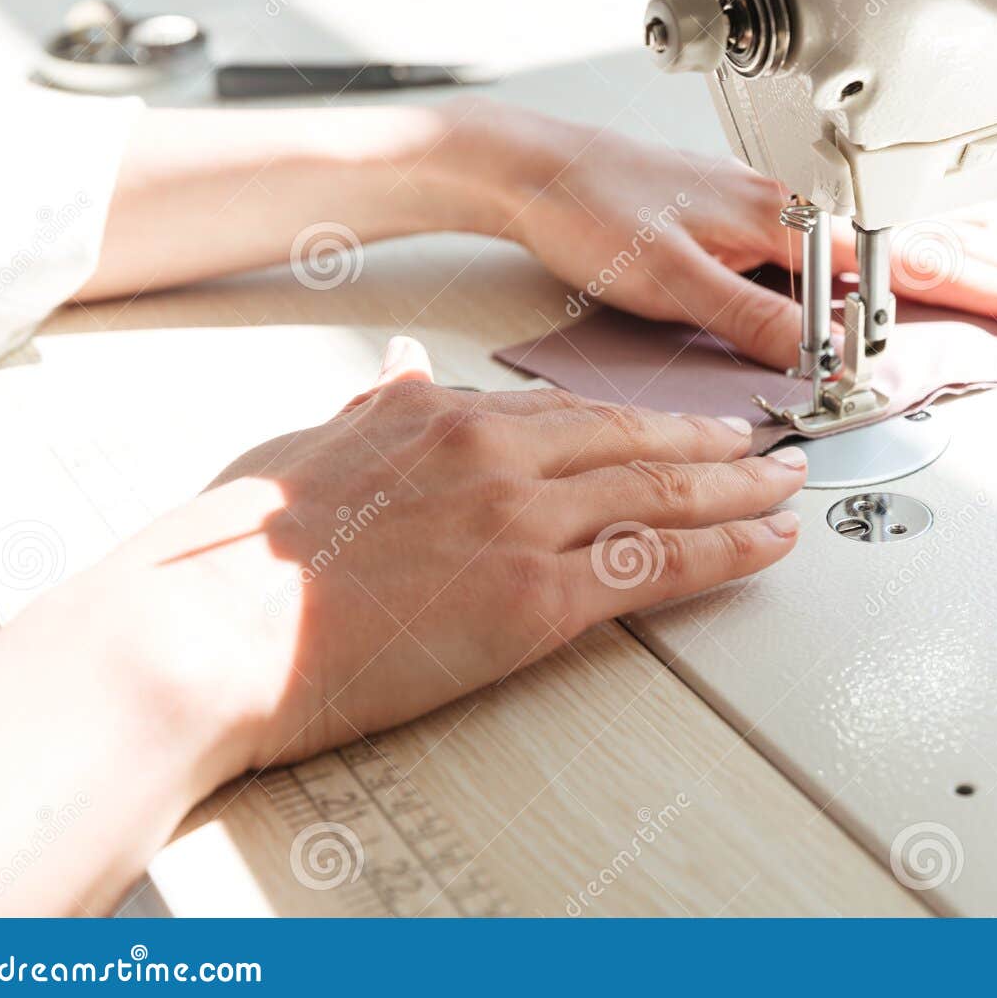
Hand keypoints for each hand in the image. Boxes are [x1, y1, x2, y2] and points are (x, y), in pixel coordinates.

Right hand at [76, 337, 806, 776]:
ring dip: (739, 491)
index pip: (571, 411)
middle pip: (636, 440)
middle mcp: (497, 455)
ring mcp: (522, 521)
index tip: (681, 424)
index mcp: (444, 415)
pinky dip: (724, 553)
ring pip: (663, 492)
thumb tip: (401, 369)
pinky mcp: (534, 597)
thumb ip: (375, 408)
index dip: (642, 420)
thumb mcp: (310, 447)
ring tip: (787, 489)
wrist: (209, 628)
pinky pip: (656, 566)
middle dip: (716, 443)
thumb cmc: (238, 552)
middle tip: (769, 445)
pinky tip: (764, 546)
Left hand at [456, 103, 996, 361]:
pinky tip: (936, 263)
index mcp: (793, 224)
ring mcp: (791, 216)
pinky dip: (925, 256)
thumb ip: (753, 319)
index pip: (921, 267)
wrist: (540, 170)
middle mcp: (802, 214)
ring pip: (911, 241)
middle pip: (937, 246)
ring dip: (988, 257)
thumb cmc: (594, 208)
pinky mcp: (768, 224)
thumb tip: (823, 358)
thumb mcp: (672, 279)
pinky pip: (872, 245)